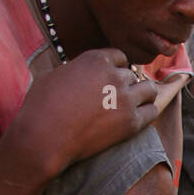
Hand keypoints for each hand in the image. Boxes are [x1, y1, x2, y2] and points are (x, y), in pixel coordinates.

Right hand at [13, 49, 158, 179]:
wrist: (45, 137)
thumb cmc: (41, 107)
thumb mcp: (55, 74)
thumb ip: (76, 69)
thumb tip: (80, 71)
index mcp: (95, 59)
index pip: (119, 57)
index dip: (117, 68)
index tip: (113, 78)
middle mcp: (114, 75)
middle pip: (132, 75)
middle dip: (126, 84)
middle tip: (118, 98)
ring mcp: (125, 98)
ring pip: (149, 90)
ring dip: (142, 96)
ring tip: (133, 105)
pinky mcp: (131, 122)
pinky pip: (152, 111)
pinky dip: (147, 112)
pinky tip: (137, 118)